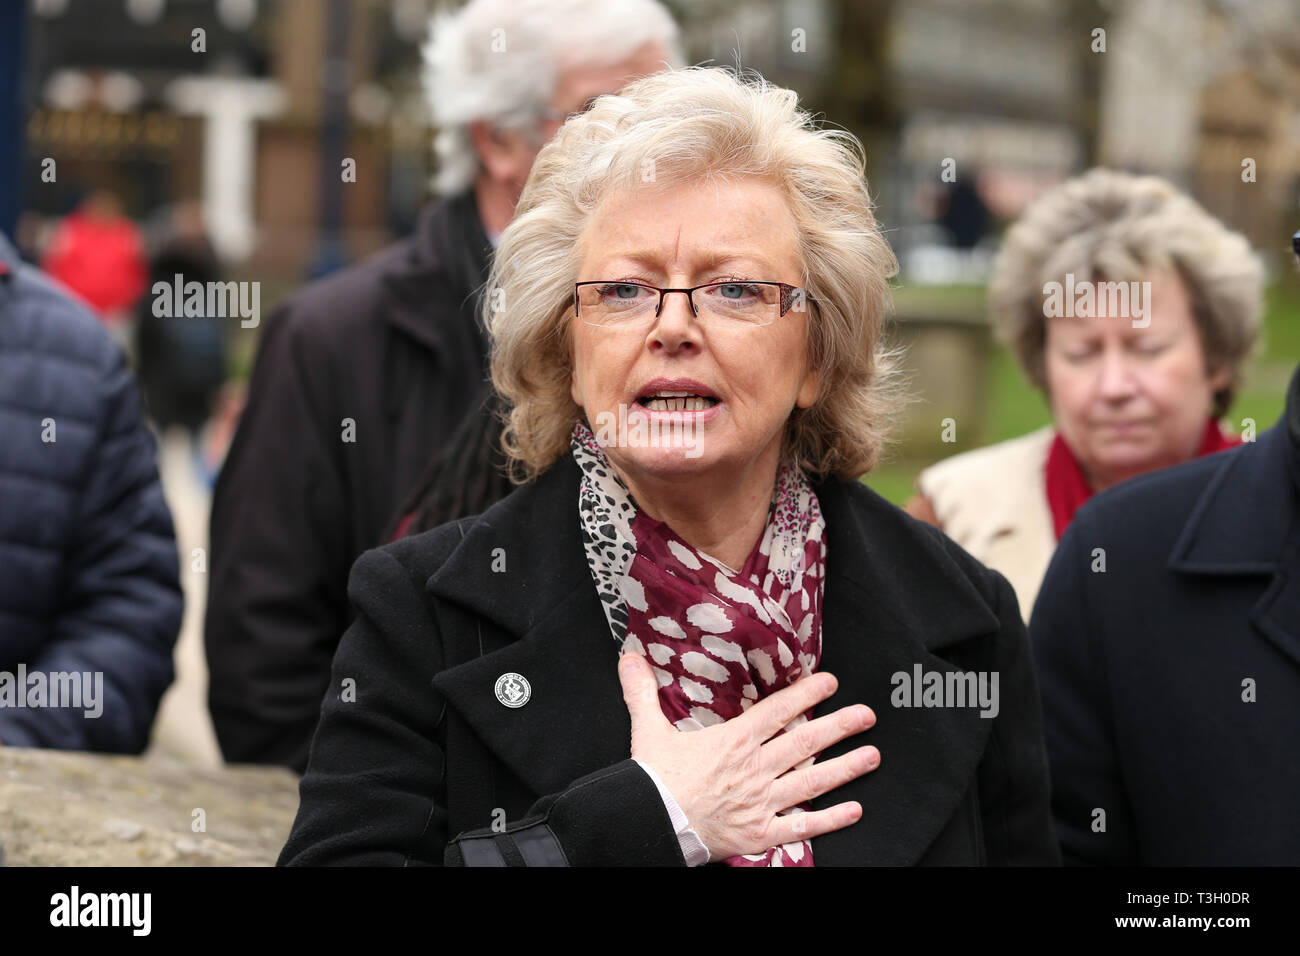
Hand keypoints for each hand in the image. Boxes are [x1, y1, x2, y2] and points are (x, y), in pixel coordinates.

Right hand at [618, 652, 878, 860]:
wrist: (648, 825)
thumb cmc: (651, 780)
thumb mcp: (646, 730)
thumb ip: (642, 691)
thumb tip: (629, 655)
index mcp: (732, 741)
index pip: (778, 711)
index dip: (807, 694)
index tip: (831, 682)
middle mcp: (754, 768)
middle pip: (805, 743)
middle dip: (840, 726)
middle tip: (867, 715)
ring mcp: (762, 802)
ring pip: (812, 781)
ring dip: (846, 767)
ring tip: (872, 755)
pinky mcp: (762, 833)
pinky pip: (803, 826)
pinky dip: (831, 819)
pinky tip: (854, 810)